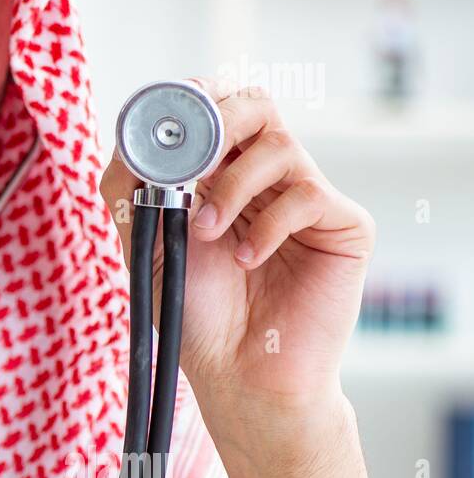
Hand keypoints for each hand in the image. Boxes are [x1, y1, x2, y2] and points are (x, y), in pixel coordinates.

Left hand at [99, 76, 375, 468]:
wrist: (238, 375)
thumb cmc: (194, 312)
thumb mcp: (146, 240)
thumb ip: (132, 186)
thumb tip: (134, 136)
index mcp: (221, 173)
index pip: (217, 107)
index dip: (193, 102)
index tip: (164, 125)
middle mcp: (267, 178)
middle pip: (256, 104)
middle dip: (217, 122)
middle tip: (192, 164)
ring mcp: (308, 198)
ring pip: (280, 143)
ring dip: (232, 184)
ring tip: (208, 233)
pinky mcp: (343, 227)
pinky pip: (308, 194)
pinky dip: (267, 225)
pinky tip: (247, 259)